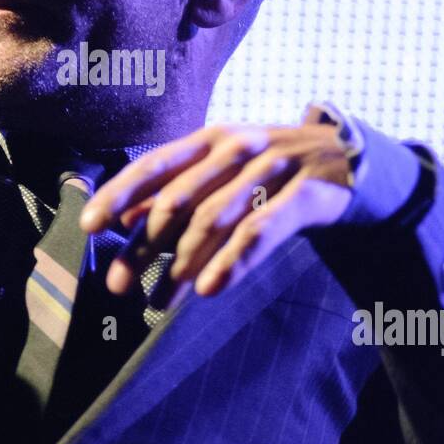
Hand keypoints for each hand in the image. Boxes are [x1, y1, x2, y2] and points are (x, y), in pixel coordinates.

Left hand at [78, 113, 356, 297]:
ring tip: (156, 304)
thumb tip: (121, 219)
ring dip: (180, 265)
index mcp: (211, 139)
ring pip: (215, 219)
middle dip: (143, 246)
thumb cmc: (274, 172)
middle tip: (118, 286)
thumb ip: (174, 193)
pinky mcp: (307, 193)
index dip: (119, 193)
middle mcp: (237, 147)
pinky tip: (208, 289)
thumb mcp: (222, 174)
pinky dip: (232, 260)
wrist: (354, 162)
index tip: (89, 226)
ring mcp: (274, 167)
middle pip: (178, 200)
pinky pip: (262, 229)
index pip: (155, 164)